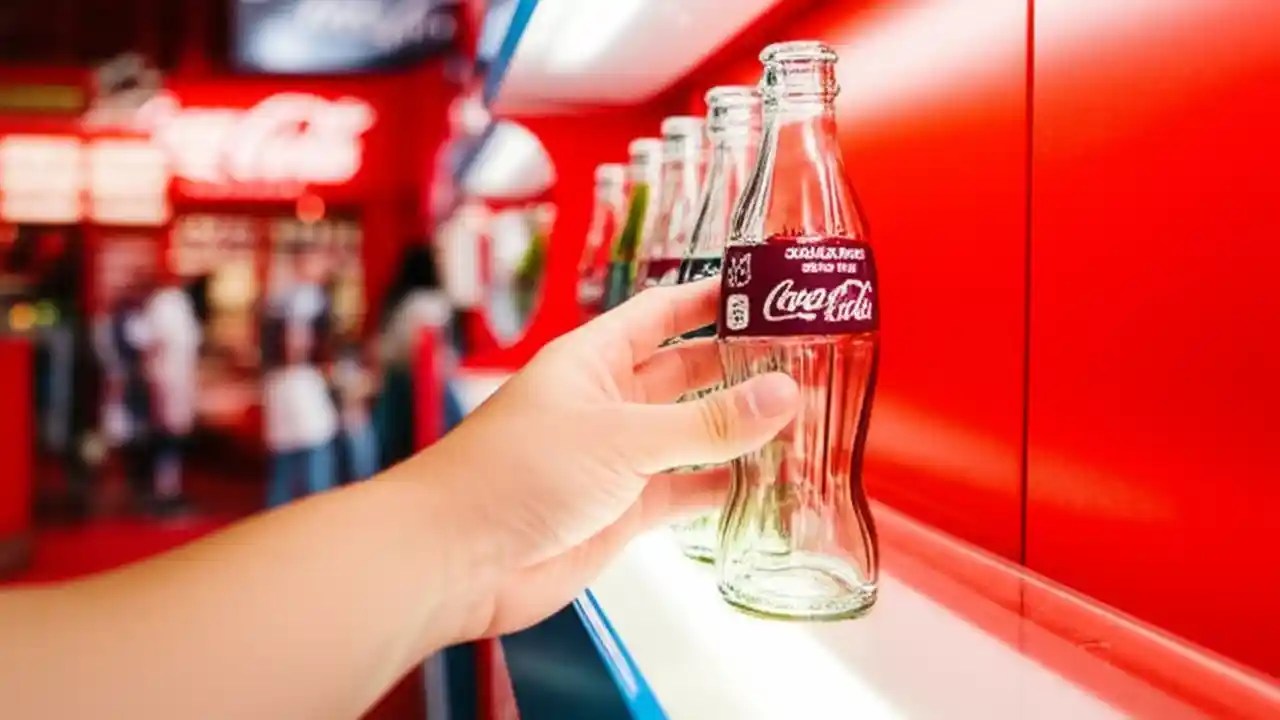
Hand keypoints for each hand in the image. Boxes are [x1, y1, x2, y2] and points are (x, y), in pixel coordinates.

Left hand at [422, 279, 799, 639]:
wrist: (459, 558)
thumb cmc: (516, 473)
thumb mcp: (622, 437)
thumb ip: (707, 423)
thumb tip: (784, 394)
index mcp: (595, 358)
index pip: (663, 313)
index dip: (711, 299)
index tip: (766, 291)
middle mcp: (608, 401)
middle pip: (686, 373)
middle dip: (740, 367)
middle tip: (807, 362)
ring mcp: (616, 457)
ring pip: (691, 435)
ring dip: (738, 431)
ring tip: (804, 420)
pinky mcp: (622, 509)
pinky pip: (683, 491)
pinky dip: (721, 488)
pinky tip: (766, 484)